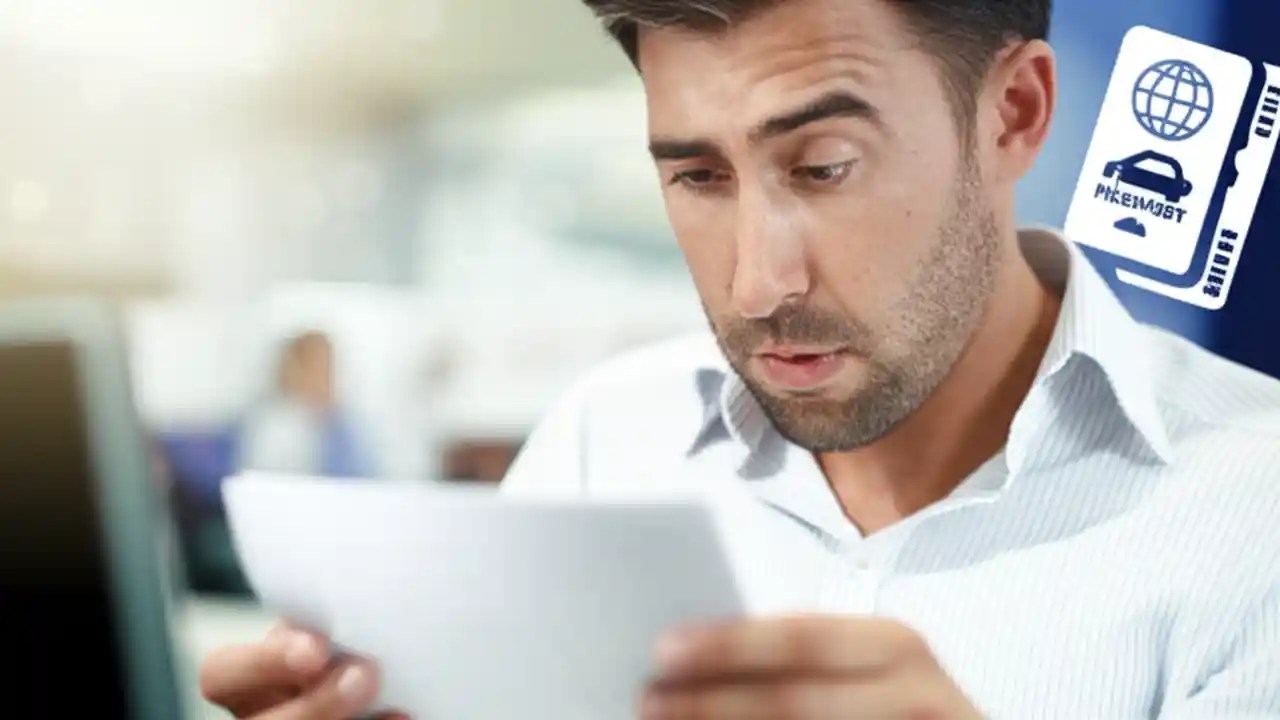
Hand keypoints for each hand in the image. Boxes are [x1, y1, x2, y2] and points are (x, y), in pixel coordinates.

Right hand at [200, 623, 407, 718]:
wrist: (370, 675)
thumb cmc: (344, 646)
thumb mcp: (326, 627)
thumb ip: (326, 618)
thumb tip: (364, 578)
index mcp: (246, 684)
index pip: (222, 674)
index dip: (264, 663)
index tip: (316, 646)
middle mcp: (260, 719)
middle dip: (316, 705)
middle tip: (365, 673)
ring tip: (396, 709)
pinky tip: (405, 719)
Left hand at [640, 616, 981, 719]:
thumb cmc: (889, 704)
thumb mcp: (864, 670)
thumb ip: (800, 661)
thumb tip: (692, 654)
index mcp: (895, 646)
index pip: (802, 639)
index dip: (730, 645)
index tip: (664, 650)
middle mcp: (917, 695)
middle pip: (794, 701)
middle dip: (712, 704)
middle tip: (647, 704)